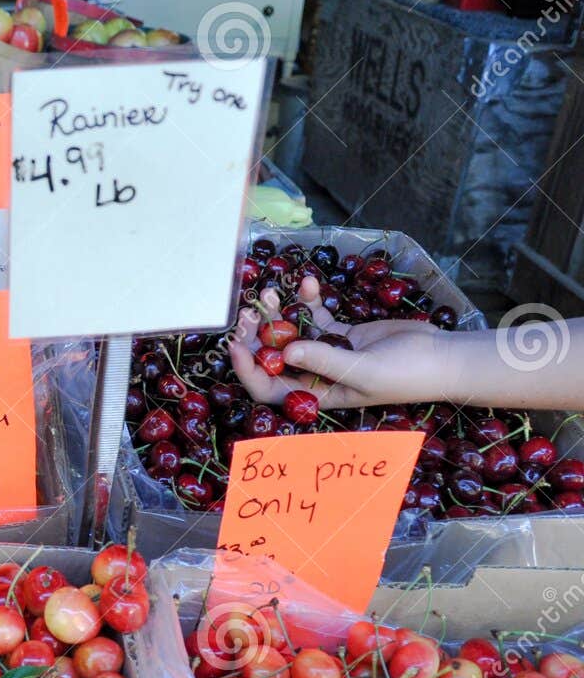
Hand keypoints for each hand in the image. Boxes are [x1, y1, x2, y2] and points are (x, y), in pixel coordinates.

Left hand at [229, 275, 453, 408]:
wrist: (442, 358)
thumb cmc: (406, 375)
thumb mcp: (362, 370)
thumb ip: (323, 361)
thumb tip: (285, 353)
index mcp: (315, 395)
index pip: (268, 388)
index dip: (247, 370)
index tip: (235, 344)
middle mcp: (315, 377)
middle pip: (272, 358)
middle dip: (257, 335)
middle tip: (250, 311)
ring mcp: (326, 353)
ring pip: (290, 333)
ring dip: (278, 313)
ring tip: (271, 290)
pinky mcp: (340, 334)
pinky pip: (314, 317)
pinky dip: (306, 301)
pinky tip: (306, 282)